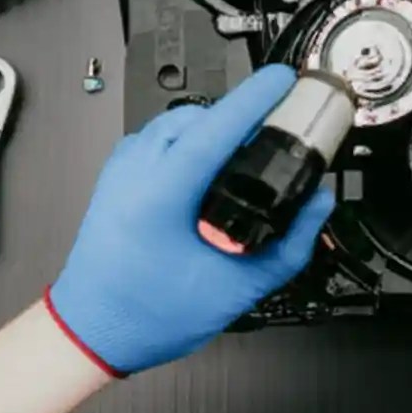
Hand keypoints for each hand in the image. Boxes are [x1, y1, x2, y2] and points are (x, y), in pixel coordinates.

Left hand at [48, 65, 333, 375]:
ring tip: (250, 145)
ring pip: (178, 122)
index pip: (214, 129)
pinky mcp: (118, 174)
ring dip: (217, 124)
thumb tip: (317, 205)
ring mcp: (121, 171)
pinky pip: (161, 137)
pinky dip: (193, 138)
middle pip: (199, 118)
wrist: (94, 330)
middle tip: (281, 118)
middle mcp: (135, 174)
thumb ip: (291, 245)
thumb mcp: (239, 289)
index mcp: (161, 199)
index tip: (283, 81)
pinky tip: (213, 163)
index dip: (254, 99)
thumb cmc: (148, 316)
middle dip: (243, 112)